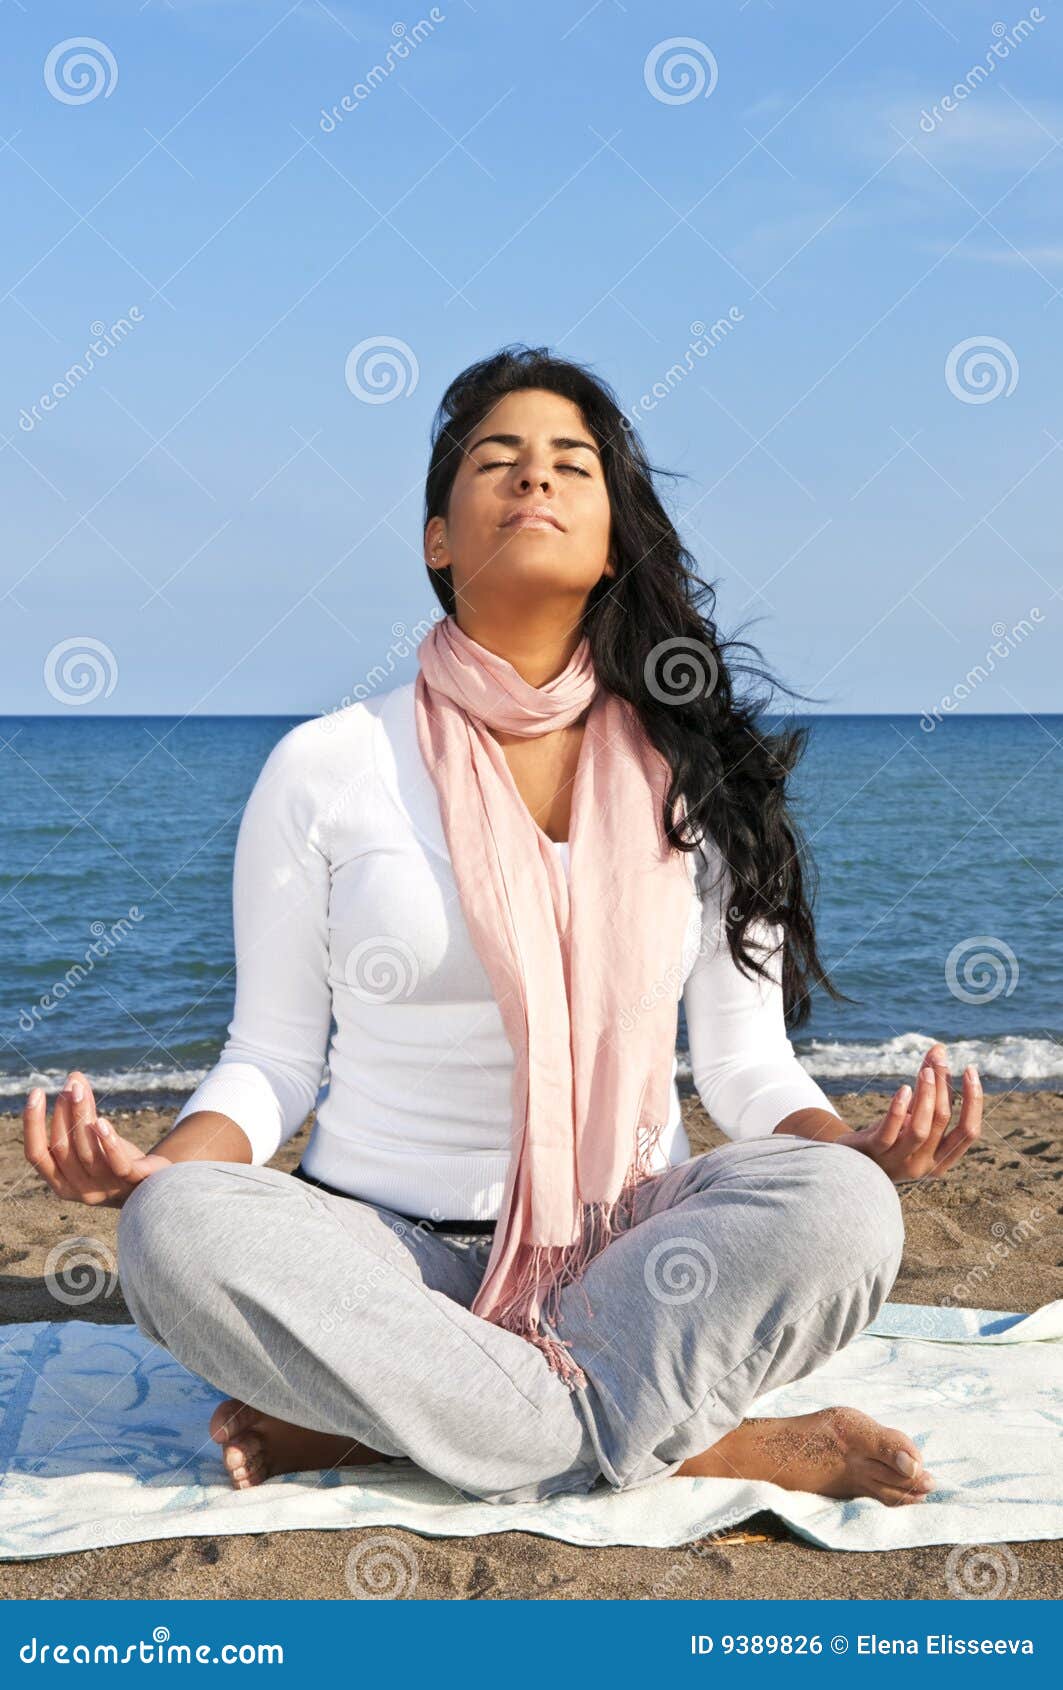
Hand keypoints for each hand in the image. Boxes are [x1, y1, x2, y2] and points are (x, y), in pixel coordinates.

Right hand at [23, 1069, 172, 1206]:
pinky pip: (118, 1164)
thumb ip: (83, 1111)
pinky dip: (109, 1143)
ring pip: (87, 1152)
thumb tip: (74, 1077)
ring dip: (81, 1116)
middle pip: (63, 1148)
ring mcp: (105, 1189)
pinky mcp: (132, 1182)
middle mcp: (78, 1189)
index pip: (36, 1155)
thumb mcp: (95, 1137)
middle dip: (63, 1112)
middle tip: (71, 1085)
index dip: (32, 1124)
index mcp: (60, 1181)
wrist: (154, 1187)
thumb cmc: (115, 1160)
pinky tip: (103, 1121)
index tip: (36, 1092)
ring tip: (80, 1090)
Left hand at [837, 1042, 981, 1182]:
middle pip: (943, 1121)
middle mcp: (924, 1165)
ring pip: (921, 1129)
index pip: (969, 1132)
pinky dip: (899, 1109)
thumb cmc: (890, 1133)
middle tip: (939, 1059)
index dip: (973, 1099)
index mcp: (942, 1159)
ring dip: (926, 1095)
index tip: (970, 1069)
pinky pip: (890, 1132)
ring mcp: (899, 1161)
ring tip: (925, 1071)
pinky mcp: (875, 1153)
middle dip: (944, 1086)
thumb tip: (940, 1049)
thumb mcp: (912, 1111)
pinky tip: (904, 1088)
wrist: (853, 1159)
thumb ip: (928, 1085)